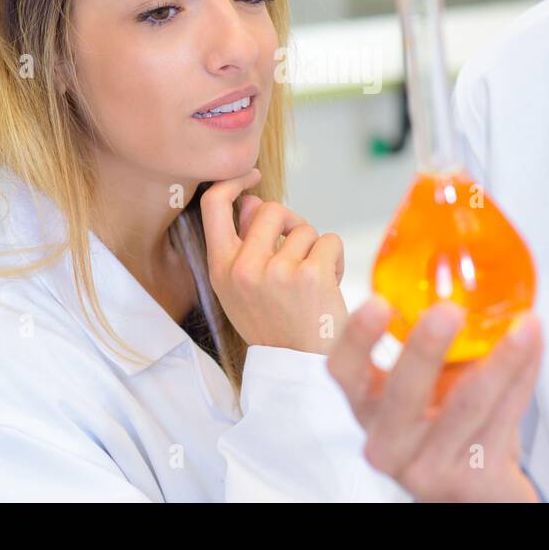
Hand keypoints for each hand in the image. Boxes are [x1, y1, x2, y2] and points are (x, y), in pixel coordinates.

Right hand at [200, 167, 347, 353]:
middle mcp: (243, 268)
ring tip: (312, 283)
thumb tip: (249, 201)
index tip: (252, 178)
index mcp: (220, 269)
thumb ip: (243, 245)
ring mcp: (276, 271)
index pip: (213, 205)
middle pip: (271, 209)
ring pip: (305, 228)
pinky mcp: (311, 276)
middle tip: (298, 252)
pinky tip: (329, 286)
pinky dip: (335, 259)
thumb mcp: (242, 290)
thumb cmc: (274, 327)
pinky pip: (330, 241)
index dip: (234, 181)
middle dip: (291, 224)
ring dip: (315, 249)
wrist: (299, 372)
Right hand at [327, 297, 543, 501]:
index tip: (377, 302)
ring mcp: (426, 468)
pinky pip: (502, 420)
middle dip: (426, 349)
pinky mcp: (470, 481)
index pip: (343, 371)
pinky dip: (523, 377)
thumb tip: (461, 265)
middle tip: (450, 310)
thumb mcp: (428, 379)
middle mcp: (387, 440)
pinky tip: (532, 346)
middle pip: (401, 395)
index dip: (356, 338)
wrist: (477, 482)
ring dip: (501, 360)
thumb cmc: (447, 418)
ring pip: (467, 407)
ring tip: (524, 325)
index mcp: (367, 404)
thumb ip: (433, 336)